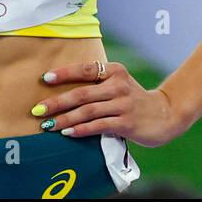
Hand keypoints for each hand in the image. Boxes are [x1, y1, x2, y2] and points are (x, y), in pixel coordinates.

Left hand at [31, 61, 188, 147]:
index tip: (44, 79)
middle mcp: (118, 85)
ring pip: (87, 111)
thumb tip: (62, 90)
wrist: (165, 115)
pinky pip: (98, 126)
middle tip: (37, 109)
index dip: (64, 73)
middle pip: (82, 93)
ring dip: (65, 119)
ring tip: (47, 125)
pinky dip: (81, 130)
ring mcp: (123, 104)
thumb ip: (97, 84)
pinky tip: (68, 133)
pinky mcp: (126, 123)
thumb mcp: (118, 84)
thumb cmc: (133, 100)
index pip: (85, 69)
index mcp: (115, 71)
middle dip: (56, 102)